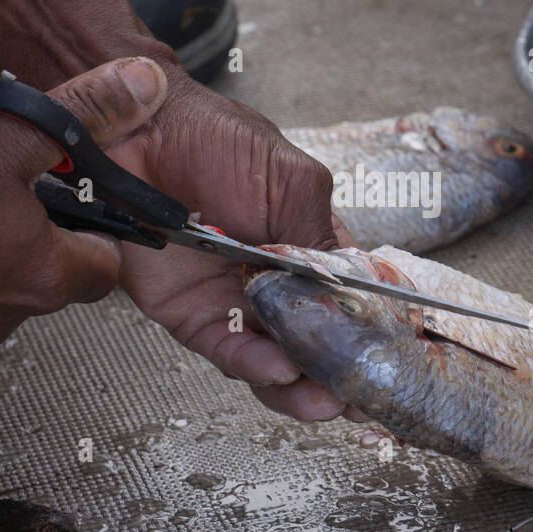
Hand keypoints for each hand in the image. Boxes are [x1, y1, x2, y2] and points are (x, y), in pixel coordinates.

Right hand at [0, 57, 169, 345]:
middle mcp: (5, 311)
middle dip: (26, 194)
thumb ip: (84, 112)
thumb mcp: (11, 134)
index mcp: (46, 280)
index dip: (98, 220)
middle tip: (3, 159)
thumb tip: (139, 87)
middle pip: (44, 249)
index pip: (106, 262)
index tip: (82, 189)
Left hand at [99, 68, 360, 420]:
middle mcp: (274, 283)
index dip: (372, 337)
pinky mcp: (189, 314)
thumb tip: (349, 289)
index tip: (394, 365)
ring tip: (323, 398)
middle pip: (314, 344)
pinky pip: (224, 349)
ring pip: (273, 358)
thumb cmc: (216, 137)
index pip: (349, 302)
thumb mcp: (290, 178)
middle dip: (339, 376)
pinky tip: (278, 369)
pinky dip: (252, 363)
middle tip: (361, 399)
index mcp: (308, 248)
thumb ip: (318, 234)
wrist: (138, 132)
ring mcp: (232, 302)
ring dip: (300, 384)